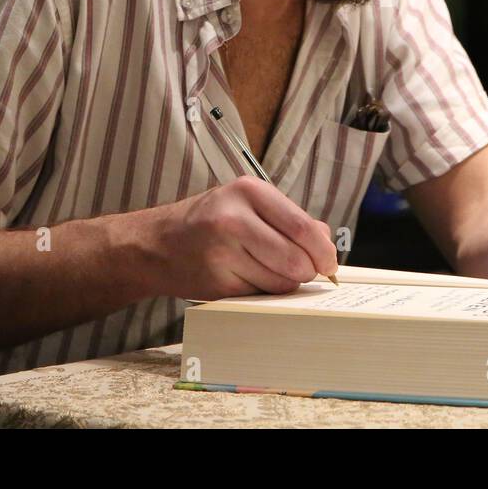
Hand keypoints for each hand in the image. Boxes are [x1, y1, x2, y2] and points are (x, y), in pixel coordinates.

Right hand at [144, 176, 339, 300]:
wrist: (158, 244)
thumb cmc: (212, 221)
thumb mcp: (249, 204)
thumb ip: (290, 218)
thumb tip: (326, 241)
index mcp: (248, 191)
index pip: (303, 228)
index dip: (324, 252)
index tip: (329, 264)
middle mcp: (233, 219)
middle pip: (296, 260)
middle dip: (307, 272)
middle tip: (305, 272)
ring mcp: (221, 252)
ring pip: (281, 282)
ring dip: (285, 284)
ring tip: (267, 270)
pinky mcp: (214, 282)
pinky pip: (260, 296)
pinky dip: (263, 294)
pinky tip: (246, 279)